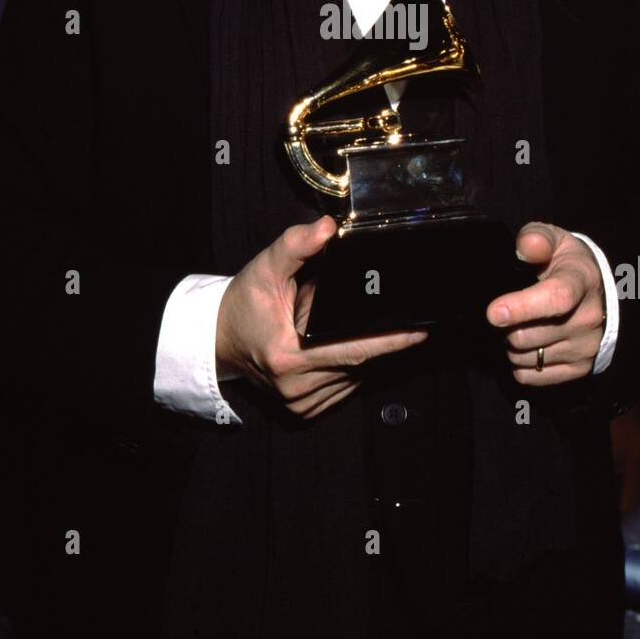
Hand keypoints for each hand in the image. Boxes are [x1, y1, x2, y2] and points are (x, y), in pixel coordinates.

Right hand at [215, 215, 428, 418]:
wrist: (219, 340)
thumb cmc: (243, 305)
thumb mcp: (265, 268)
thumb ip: (296, 245)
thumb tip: (328, 227)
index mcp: (288, 358)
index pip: (353, 351)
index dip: (389, 341)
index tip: (420, 331)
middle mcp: (297, 387)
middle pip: (359, 361)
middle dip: (362, 333)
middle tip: (339, 310)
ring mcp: (303, 403)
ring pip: (355, 374)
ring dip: (353, 348)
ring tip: (322, 327)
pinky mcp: (306, 410)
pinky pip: (345, 384)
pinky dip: (345, 364)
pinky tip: (326, 346)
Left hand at [485, 222, 606, 385]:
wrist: (597, 292)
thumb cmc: (567, 264)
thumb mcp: (555, 240)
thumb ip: (537, 239)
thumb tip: (526, 247)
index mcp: (581, 281)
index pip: (555, 299)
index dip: (522, 307)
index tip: (494, 313)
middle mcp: (588, 318)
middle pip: (528, 335)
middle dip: (506, 326)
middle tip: (507, 312)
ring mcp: (585, 346)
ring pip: (526, 358)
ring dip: (512, 345)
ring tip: (520, 325)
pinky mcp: (579, 368)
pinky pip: (532, 376)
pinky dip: (521, 364)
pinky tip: (529, 343)